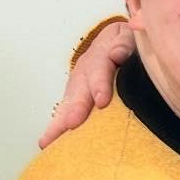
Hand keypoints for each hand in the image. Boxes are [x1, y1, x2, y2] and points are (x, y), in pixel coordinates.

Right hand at [39, 21, 135, 147]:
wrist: (120, 43)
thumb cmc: (128, 44)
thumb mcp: (130, 36)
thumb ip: (125, 43)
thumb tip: (116, 54)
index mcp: (100, 54)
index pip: (99, 68)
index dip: (99, 84)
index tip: (102, 101)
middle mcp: (85, 71)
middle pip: (78, 90)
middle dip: (74, 108)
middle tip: (71, 124)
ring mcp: (79, 85)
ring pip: (67, 103)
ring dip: (59, 122)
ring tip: (49, 141)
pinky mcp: (78, 99)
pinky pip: (66, 113)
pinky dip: (58, 127)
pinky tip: (50, 143)